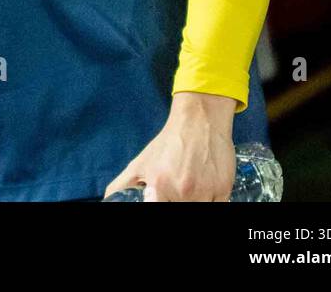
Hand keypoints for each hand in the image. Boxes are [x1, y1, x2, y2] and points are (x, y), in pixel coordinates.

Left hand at [103, 92, 236, 201]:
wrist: (200, 118)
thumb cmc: (169, 142)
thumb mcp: (140, 163)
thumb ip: (121, 186)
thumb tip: (107, 200)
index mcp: (158, 187)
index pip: (157, 210)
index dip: (159, 204)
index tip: (162, 199)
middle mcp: (182, 192)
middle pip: (181, 211)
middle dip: (177, 202)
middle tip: (178, 190)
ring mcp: (204, 192)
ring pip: (200, 211)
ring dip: (195, 202)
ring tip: (190, 188)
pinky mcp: (223, 189)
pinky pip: (218, 208)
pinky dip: (210, 202)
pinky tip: (204, 189)